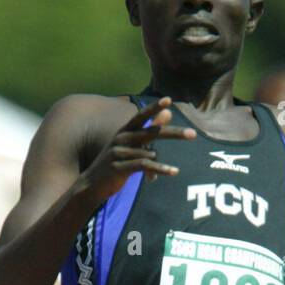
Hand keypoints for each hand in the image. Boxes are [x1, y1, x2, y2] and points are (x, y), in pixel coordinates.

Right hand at [78, 98, 195, 206]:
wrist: (92, 184)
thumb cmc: (115, 163)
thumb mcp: (131, 145)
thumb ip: (150, 129)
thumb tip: (168, 113)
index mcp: (124, 131)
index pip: (141, 116)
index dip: (154, 108)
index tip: (168, 100)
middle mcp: (121, 139)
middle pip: (151, 133)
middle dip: (173, 133)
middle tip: (193, 134)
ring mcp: (119, 153)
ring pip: (148, 153)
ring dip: (161, 164)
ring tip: (172, 171)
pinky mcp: (119, 168)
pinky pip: (144, 166)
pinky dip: (159, 169)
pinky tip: (173, 172)